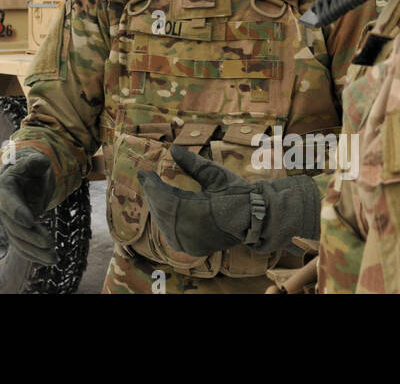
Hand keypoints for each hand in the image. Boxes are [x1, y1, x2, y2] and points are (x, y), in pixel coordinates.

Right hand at [0, 149, 57, 265]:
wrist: (25, 178)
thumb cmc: (32, 168)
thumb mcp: (35, 161)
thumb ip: (36, 161)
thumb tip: (42, 161)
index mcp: (5, 187)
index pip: (8, 202)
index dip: (17, 211)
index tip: (31, 221)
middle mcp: (0, 207)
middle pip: (12, 226)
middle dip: (31, 237)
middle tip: (50, 244)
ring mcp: (5, 221)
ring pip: (17, 240)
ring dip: (34, 251)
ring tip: (54, 258)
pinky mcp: (13, 232)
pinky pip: (20, 246)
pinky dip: (33, 255)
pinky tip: (47, 261)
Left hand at [138, 144, 319, 256]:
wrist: (256, 219)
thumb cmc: (238, 194)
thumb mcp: (216, 175)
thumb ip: (193, 163)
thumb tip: (173, 148)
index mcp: (198, 212)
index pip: (166, 198)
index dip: (152, 185)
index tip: (144, 172)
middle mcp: (193, 232)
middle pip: (162, 211)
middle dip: (153, 194)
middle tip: (146, 179)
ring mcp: (192, 244)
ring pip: (164, 224)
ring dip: (157, 207)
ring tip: (153, 191)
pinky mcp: (193, 249)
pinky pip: (171, 235)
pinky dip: (165, 221)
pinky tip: (162, 209)